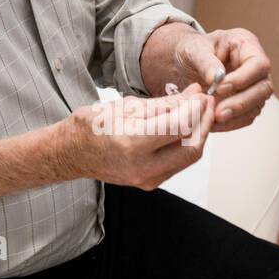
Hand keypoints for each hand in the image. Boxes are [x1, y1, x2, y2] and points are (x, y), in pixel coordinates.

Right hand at [58, 84, 214, 189]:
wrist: (71, 154)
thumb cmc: (90, 127)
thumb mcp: (123, 107)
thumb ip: (162, 105)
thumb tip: (191, 97)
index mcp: (131, 143)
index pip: (178, 127)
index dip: (196, 110)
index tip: (203, 96)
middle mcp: (142, 167)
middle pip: (191, 148)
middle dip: (205, 123)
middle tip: (208, 104)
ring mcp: (146, 179)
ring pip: (188, 158)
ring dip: (198, 134)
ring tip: (199, 113)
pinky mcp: (150, 183)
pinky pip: (177, 164)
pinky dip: (186, 145)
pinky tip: (185, 128)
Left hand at [171, 28, 272, 132]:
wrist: (184, 63)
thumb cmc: (192, 50)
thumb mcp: (193, 49)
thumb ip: (205, 61)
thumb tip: (217, 78)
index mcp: (247, 45)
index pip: (259, 64)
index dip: (243, 78)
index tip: (220, 88)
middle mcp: (255, 67)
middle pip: (263, 88)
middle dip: (242, 102)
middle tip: (219, 112)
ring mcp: (254, 86)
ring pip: (257, 105)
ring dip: (237, 116)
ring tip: (214, 119)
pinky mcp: (246, 103)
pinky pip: (245, 117)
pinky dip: (231, 123)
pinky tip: (213, 124)